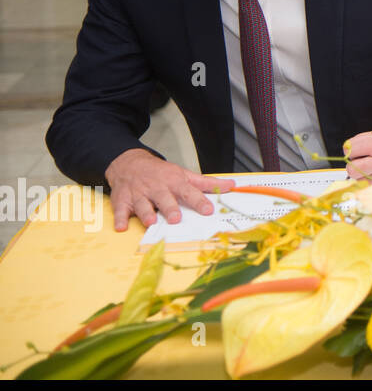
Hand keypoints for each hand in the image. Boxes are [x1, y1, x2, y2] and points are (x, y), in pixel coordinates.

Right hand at [104, 148, 235, 231]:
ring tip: (151, 222)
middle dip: (170, 208)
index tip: (208, 210)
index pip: (189, 192)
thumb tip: (231, 186)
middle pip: (164, 198)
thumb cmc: (161, 173)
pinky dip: (120, 218)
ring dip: (146, 213)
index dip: (199, 201)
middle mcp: (157, 188)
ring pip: (142, 204)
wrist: (129, 163)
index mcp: (174, 182)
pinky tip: (121, 227)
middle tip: (175, 219)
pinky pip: (120, 210)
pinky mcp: (123, 200)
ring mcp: (139, 194)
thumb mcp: (185, 174)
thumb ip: (207, 183)